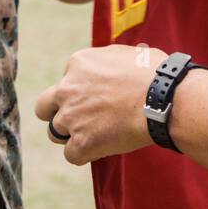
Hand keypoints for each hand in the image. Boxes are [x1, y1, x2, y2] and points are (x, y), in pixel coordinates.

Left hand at [34, 44, 164, 164]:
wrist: (163, 99)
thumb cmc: (154, 74)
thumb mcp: (127, 54)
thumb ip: (108, 61)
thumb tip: (114, 65)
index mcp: (78, 64)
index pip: (67, 81)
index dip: (82, 91)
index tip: (99, 98)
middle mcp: (67, 89)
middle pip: (44, 107)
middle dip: (57, 112)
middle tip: (79, 118)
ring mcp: (72, 117)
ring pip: (55, 133)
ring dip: (72, 135)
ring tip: (96, 136)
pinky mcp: (81, 142)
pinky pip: (72, 155)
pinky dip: (85, 154)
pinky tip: (102, 149)